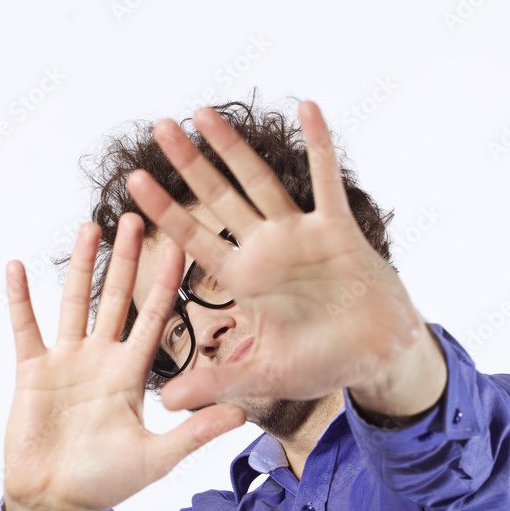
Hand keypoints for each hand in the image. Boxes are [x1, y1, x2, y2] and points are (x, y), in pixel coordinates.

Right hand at [2, 215, 245, 510]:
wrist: (57, 501)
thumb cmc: (106, 481)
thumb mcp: (157, 457)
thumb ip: (195, 432)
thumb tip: (243, 414)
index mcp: (131, 374)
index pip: (154, 318)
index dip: (166, 283)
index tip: (180, 246)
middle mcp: (101, 359)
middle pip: (116, 298)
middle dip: (127, 259)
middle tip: (136, 217)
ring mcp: (66, 361)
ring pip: (74, 301)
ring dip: (81, 265)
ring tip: (90, 226)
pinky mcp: (32, 371)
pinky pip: (25, 327)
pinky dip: (20, 298)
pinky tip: (17, 265)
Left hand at [126, 101, 443, 413]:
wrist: (377, 357)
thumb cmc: (323, 364)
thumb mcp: (264, 375)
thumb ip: (216, 383)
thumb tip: (164, 404)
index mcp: (245, 281)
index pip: (194, 239)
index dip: (165, 211)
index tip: (132, 183)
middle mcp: (267, 250)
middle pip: (220, 198)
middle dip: (191, 164)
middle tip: (159, 127)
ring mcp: (301, 236)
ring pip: (261, 182)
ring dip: (235, 148)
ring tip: (203, 112)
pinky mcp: (338, 230)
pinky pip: (326, 182)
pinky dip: (320, 146)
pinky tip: (308, 106)